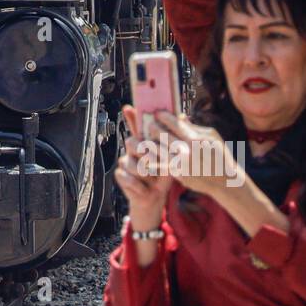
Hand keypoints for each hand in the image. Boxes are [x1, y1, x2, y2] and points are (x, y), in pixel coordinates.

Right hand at [115, 106, 171, 229]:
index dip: (131, 116)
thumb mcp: (173, 158)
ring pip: (128, 162)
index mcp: (144, 142)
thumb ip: (175, 139)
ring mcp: (125, 162)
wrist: (155, 197)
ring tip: (153, 179)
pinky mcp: (121, 176)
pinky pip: (126, 177)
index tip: (129, 108)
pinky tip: (145, 189)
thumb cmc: (164, 176)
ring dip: (143, 172)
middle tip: (154, 159)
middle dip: (143, 151)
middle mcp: (133, 150)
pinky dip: (138, 185)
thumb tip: (184, 116)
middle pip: (131, 142)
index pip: (136, 125)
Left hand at [142, 110, 242, 197]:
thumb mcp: (212, 136)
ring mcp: (179, 165)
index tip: (157, 114)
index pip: (172, 123)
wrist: (225, 181)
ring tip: (151, 137)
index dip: (162, 116)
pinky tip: (156, 151)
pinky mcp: (176, 175)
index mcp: (194, 139)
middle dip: (153, 127)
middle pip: (159, 134)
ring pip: (155, 148)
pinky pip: (160, 161)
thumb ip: (194, 126)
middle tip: (151, 125)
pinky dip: (155, 155)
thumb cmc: (219, 155)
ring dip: (152, 141)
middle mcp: (185, 152)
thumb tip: (179, 117)